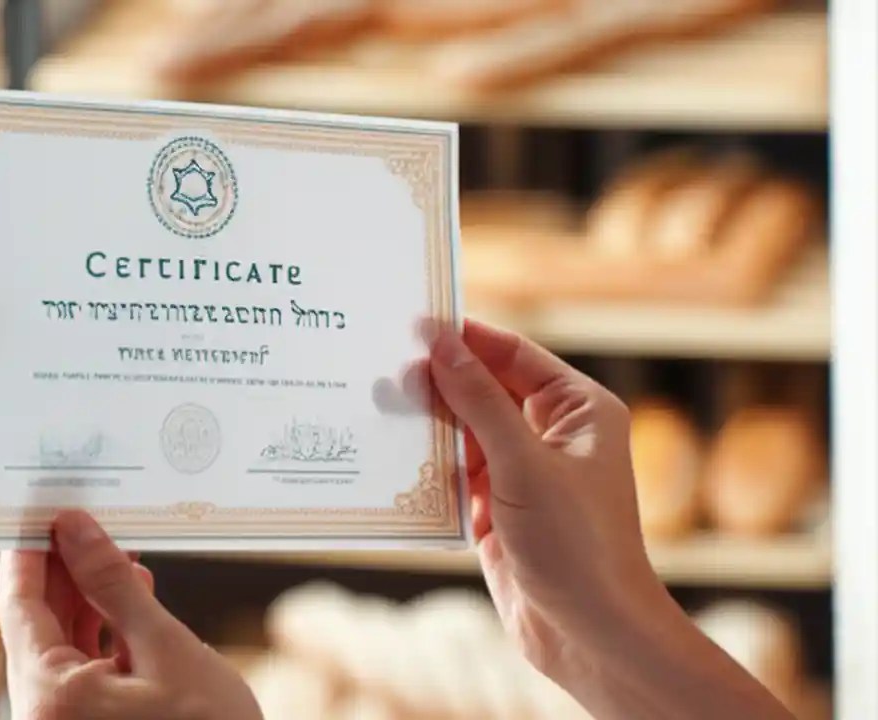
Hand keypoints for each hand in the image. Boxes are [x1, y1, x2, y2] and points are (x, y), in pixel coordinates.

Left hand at [0, 510, 262, 719]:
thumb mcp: (166, 649)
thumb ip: (114, 586)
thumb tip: (75, 529)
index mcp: (50, 697)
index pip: (17, 605)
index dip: (26, 551)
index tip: (36, 505)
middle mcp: (44, 714)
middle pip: (36, 622)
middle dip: (61, 566)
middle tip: (79, 513)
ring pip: (62, 641)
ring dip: (87, 593)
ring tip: (114, 545)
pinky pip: (83, 665)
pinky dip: (105, 627)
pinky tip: (133, 591)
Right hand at [416, 318, 653, 674]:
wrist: (589, 633)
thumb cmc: (577, 544)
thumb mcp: (522, 463)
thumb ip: (479, 401)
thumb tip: (441, 343)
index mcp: (578, 410)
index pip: (514, 354)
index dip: (466, 338)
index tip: (414, 322)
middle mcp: (553, 435)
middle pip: (486, 389)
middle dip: (440, 380)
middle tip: (383, 363)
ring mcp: (524, 472)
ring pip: (465, 431)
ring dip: (429, 423)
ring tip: (377, 403)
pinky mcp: (498, 508)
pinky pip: (455, 472)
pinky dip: (427, 464)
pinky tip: (390, 452)